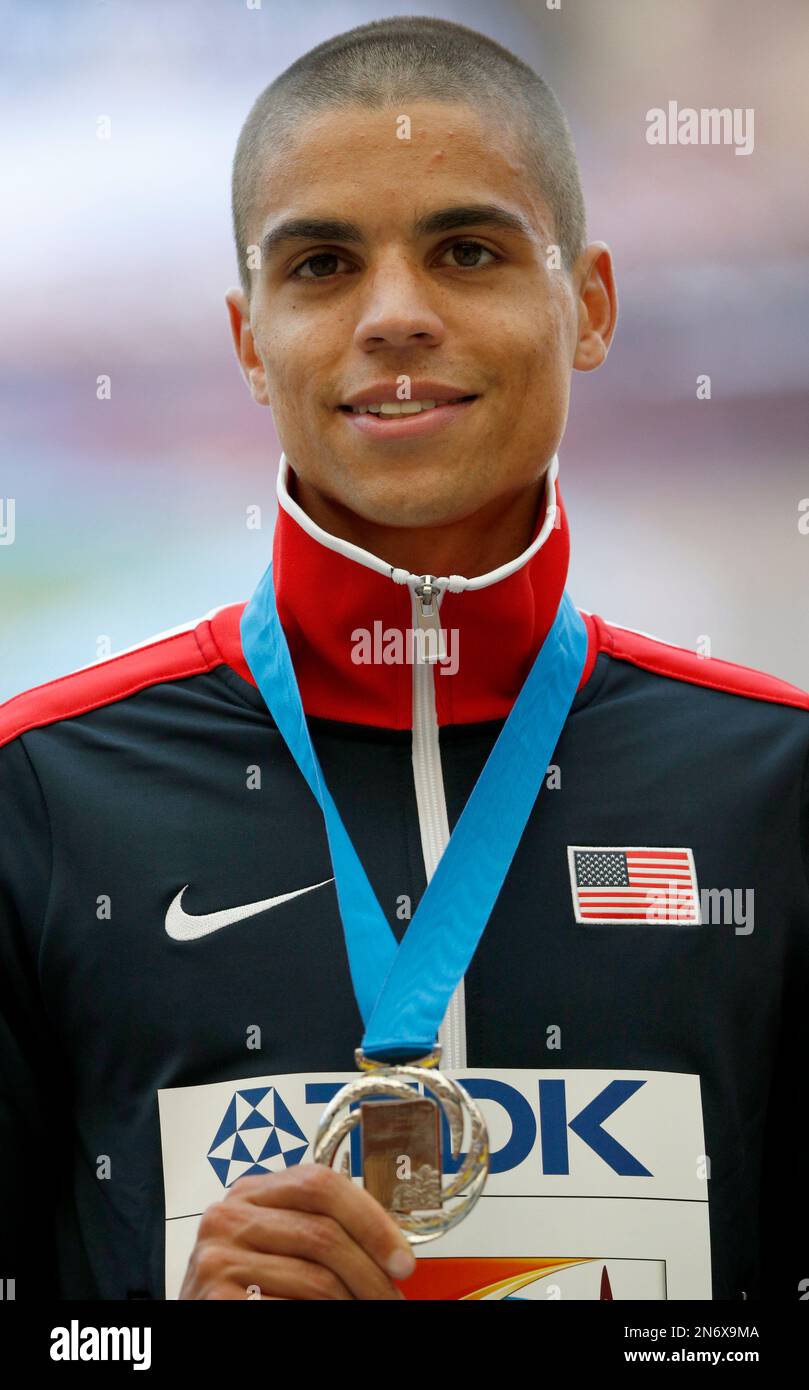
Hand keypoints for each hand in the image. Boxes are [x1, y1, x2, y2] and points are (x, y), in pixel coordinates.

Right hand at [179, 1163, 416, 1299]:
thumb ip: (320, 1229)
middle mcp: (229, 1217)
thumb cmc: (246, 1286)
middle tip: (392, 1298)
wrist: (200, 1316)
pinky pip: (291, 1310)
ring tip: (363, 1313)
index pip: (322, 1183)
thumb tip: (391, 1250)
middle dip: (371, 1273)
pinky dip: (322, 1320)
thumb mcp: (278, 1243)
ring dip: (352, 1304)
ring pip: (315, 1279)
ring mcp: (218, 1259)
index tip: (402, 1259)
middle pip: (323, 1233)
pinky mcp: (217, 1299)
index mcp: (250, 1192)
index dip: (371, 1221)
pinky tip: (329, 1322)